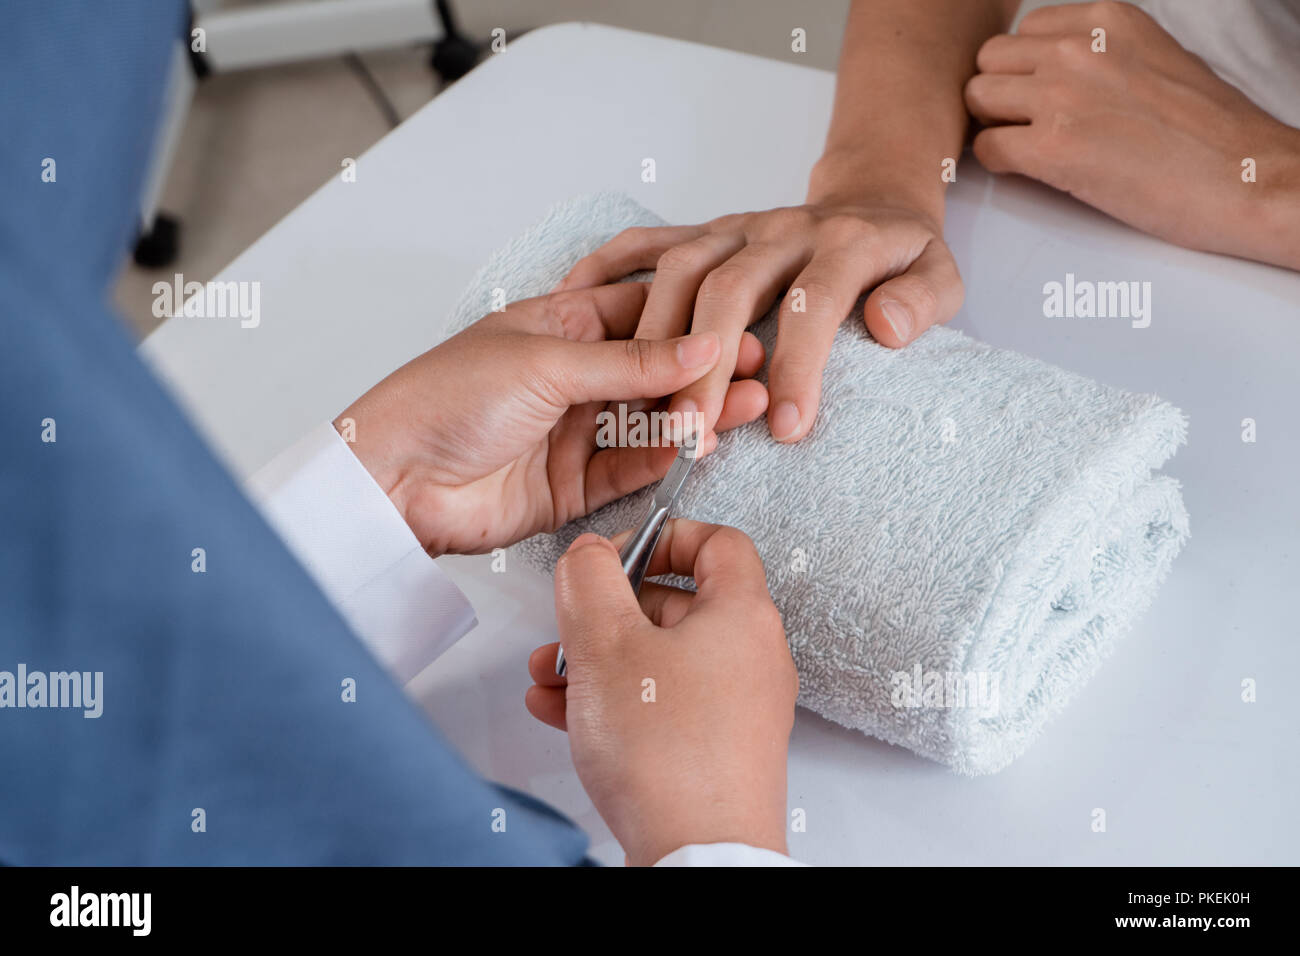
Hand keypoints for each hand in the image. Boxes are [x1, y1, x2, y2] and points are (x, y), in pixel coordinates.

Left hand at [337, 284, 768, 555]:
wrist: (395, 479)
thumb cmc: (446, 398)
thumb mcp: (545, 362)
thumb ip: (629, 362)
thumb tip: (702, 344)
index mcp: (557, 327)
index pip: (638, 313)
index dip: (690, 320)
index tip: (740, 323)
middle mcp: (569, 378)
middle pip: (652, 371)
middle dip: (704, 370)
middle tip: (756, 369)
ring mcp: (572, 433)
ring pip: (650, 421)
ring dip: (696, 415)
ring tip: (748, 405)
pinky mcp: (571, 486)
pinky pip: (631, 469)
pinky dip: (666, 459)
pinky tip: (701, 444)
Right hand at [525, 520, 797, 865]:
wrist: (699, 854)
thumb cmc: (669, 757)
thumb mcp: (606, 644)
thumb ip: (589, 580)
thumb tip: (590, 554)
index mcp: (743, 615)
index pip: (717, 542)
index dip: (663, 537)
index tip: (618, 555)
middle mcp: (753, 659)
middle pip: (677, 605)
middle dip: (609, 613)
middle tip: (570, 628)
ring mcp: (740, 708)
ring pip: (662, 660)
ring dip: (601, 660)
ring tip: (552, 678)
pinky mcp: (720, 750)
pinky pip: (665, 705)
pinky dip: (618, 700)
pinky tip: (565, 713)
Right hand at [554, 202, 962, 443]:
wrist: (873, 201)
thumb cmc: (902, 258)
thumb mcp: (944, 275)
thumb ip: (921, 300)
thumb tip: (887, 325)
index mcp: (844, 243)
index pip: (815, 301)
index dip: (800, 364)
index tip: (788, 429)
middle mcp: (782, 229)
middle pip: (730, 288)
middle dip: (706, 364)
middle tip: (693, 435)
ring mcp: (738, 227)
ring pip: (681, 269)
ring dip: (656, 337)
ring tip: (644, 407)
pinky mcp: (708, 230)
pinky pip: (648, 240)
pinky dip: (609, 266)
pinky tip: (577, 301)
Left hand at [965, 0, 1299, 268]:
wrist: (1245, 178)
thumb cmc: (1206, 131)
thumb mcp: (1151, 57)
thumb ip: (1096, 54)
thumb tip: (1045, 71)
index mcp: (1107, 19)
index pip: (1024, 32)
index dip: (1024, 70)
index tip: (1041, 96)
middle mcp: (1079, 48)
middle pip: (990, 62)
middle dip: (999, 94)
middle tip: (1026, 125)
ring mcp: (1062, 96)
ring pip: (977, 100)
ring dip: (993, 126)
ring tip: (1030, 149)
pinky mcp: (1053, 149)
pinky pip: (986, 150)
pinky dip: (998, 164)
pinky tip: (1034, 173)